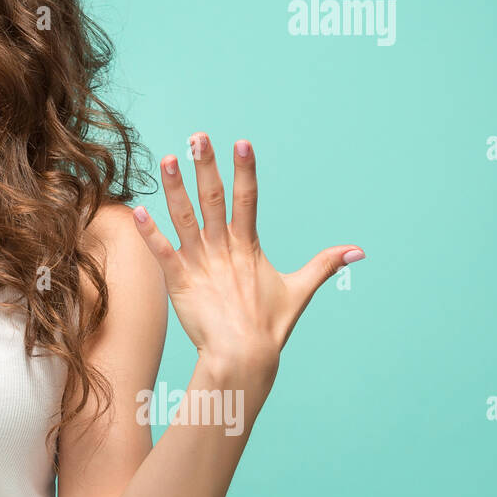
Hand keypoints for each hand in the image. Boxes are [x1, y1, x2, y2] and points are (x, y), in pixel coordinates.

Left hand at [129, 132, 363, 392]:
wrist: (243, 359)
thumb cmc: (269, 326)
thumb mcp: (300, 290)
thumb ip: (325, 264)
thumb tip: (358, 251)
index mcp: (249, 247)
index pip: (247, 200)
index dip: (244, 171)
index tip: (241, 143)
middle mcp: (223, 249)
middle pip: (213, 199)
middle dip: (205, 167)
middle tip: (197, 138)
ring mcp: (200, 264)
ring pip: (184, 218)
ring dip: (175, 189)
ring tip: (167, 160)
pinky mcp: (180, 282)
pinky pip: (163, 253)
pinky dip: (150, 233)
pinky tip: (138, 210)